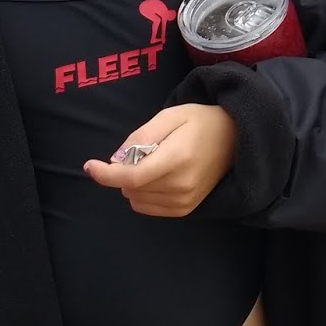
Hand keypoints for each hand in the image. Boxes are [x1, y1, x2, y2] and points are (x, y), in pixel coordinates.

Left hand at [84, 103, 236, 216]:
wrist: (235, 139)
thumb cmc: (200, 122)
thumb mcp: (169, 116)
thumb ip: (141, 136)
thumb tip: (117, 160)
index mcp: (177, 159)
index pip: (133, 176)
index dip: (106, 174)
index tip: (90, 166)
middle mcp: (181, 185)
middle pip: (131, 188)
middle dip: (124, 170)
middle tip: (144, 151)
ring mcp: (185, 200)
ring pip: (136, 199)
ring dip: (133, 183)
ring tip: (154, 163)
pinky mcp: (185, 209)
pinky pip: (147, 208)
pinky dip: (142, 194)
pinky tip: (156, 177)